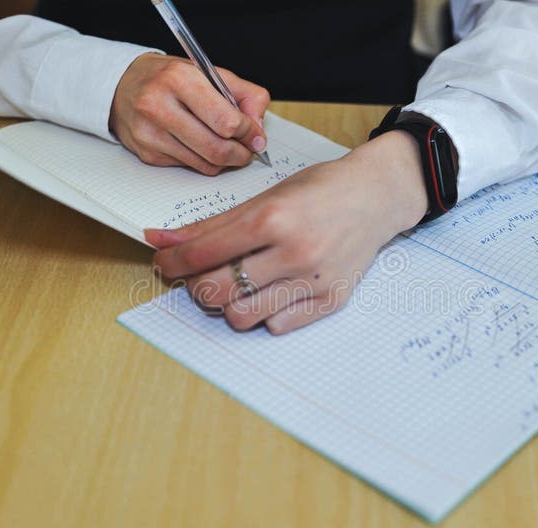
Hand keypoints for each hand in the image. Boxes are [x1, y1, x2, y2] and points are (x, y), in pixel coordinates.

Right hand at [110, 53, 269, 175]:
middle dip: (241, 154)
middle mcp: (159, 106)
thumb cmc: (170, 79)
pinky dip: (203, 161)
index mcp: (180, 79)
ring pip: (205, 164)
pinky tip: (200, 146)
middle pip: (216, 148)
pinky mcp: (147, 154)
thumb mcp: (209, 73)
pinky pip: (189, 167)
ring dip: (225, 161)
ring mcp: (150, 133)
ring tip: (228, 148)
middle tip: (247, 150)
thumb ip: (244, 95)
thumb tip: (259, 128)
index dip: (248, 132)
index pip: (226, 120)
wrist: (122, 86)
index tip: (256, 135)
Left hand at [145, 131, 428, 334]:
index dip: (173, 263)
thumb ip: (211, 225)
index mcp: (272, 219)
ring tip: (236, 288)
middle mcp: (293, 252)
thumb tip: (161, 240)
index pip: (203, 253)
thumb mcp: (263, 198)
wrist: (375, 197)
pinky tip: (269, 293)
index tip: (164, 264)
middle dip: (198, 287)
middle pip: (217, 291)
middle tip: (201, 276)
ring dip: (229, 305)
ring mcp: (313, 280)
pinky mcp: (330, 300)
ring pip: (243, 316)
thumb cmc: (319, 191)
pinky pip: (277, 326)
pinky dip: (264, 314)